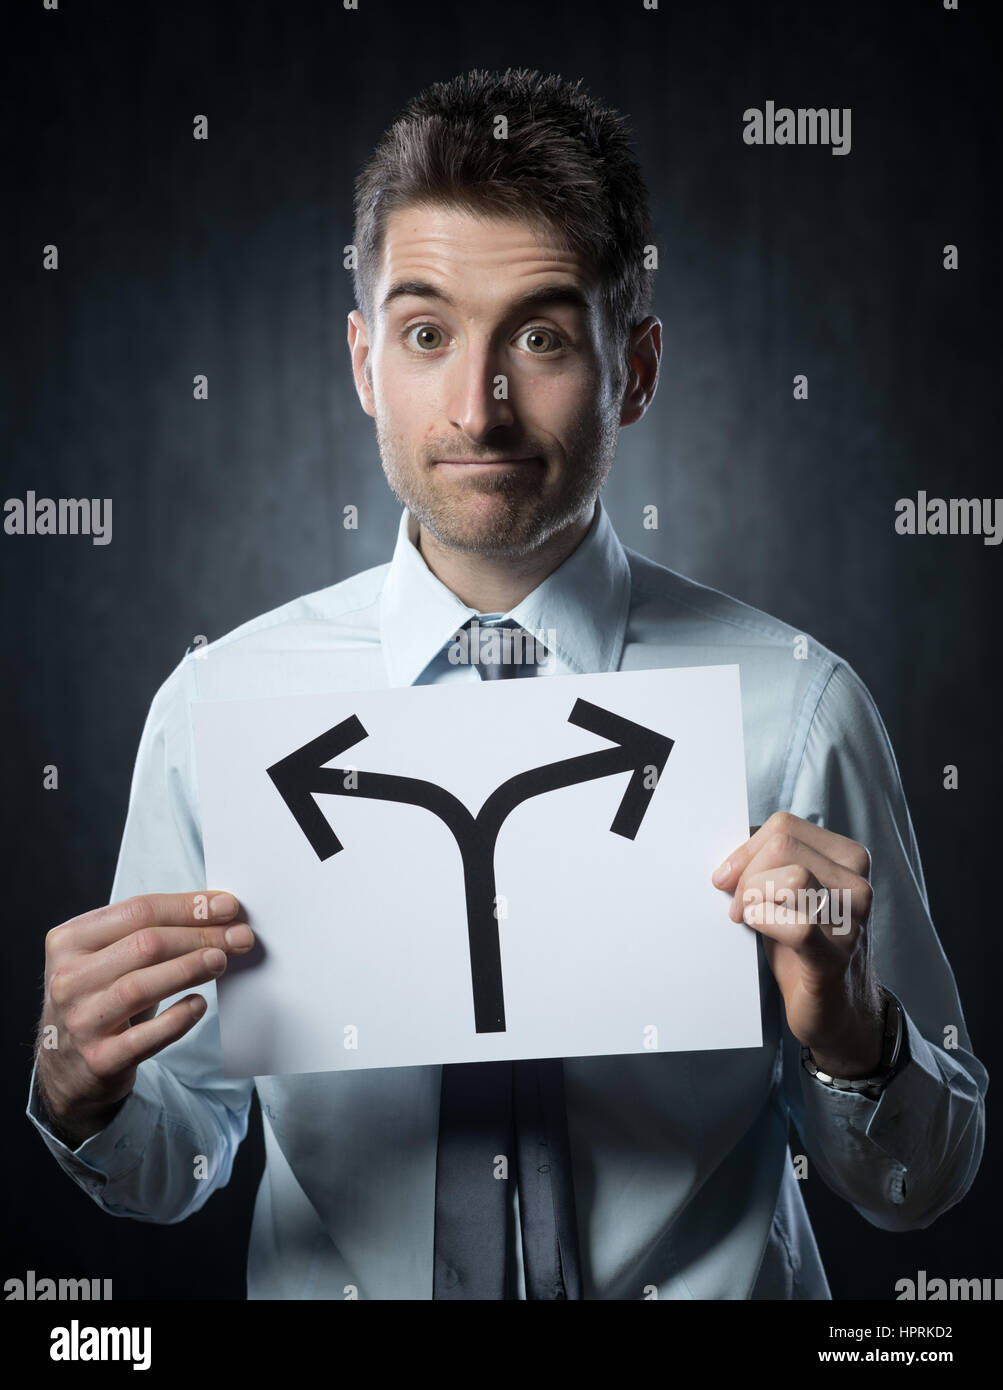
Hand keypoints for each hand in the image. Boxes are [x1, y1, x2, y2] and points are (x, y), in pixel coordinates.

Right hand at [36, 891, 253, 1145]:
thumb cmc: (102, 998)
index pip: (137, 911)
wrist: (69, 1066)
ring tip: (221, 960)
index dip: (188, 906)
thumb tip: (217, 912)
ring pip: (141, 985)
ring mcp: (81, 1020)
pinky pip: (145, 1037)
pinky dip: (177, 1019)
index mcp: (69, 941)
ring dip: (190, 968)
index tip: (228, 907)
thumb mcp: (111, 957)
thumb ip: (151, 931)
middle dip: (200, 936)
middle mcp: (68, 979)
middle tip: (239, 936)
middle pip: (145, 945)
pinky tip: (199, 1005)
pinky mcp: (100, 1059)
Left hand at [711, 812, 884, 1077]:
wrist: (838, 1008)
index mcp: (848, 858)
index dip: (746, 850)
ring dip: (754, 896)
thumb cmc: (807, 945)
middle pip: (783, 846)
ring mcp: (853, 921)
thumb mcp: (791, 893)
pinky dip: (764, 920)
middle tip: (737, 904)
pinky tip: (755, 926)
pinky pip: (798, 926)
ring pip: (792, 878)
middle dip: (747, 872)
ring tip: (747, 916)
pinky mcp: (836, 957)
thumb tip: (730, 850)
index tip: (728, 877)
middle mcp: (857, 884)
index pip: (785, 826)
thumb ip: (770, 864)